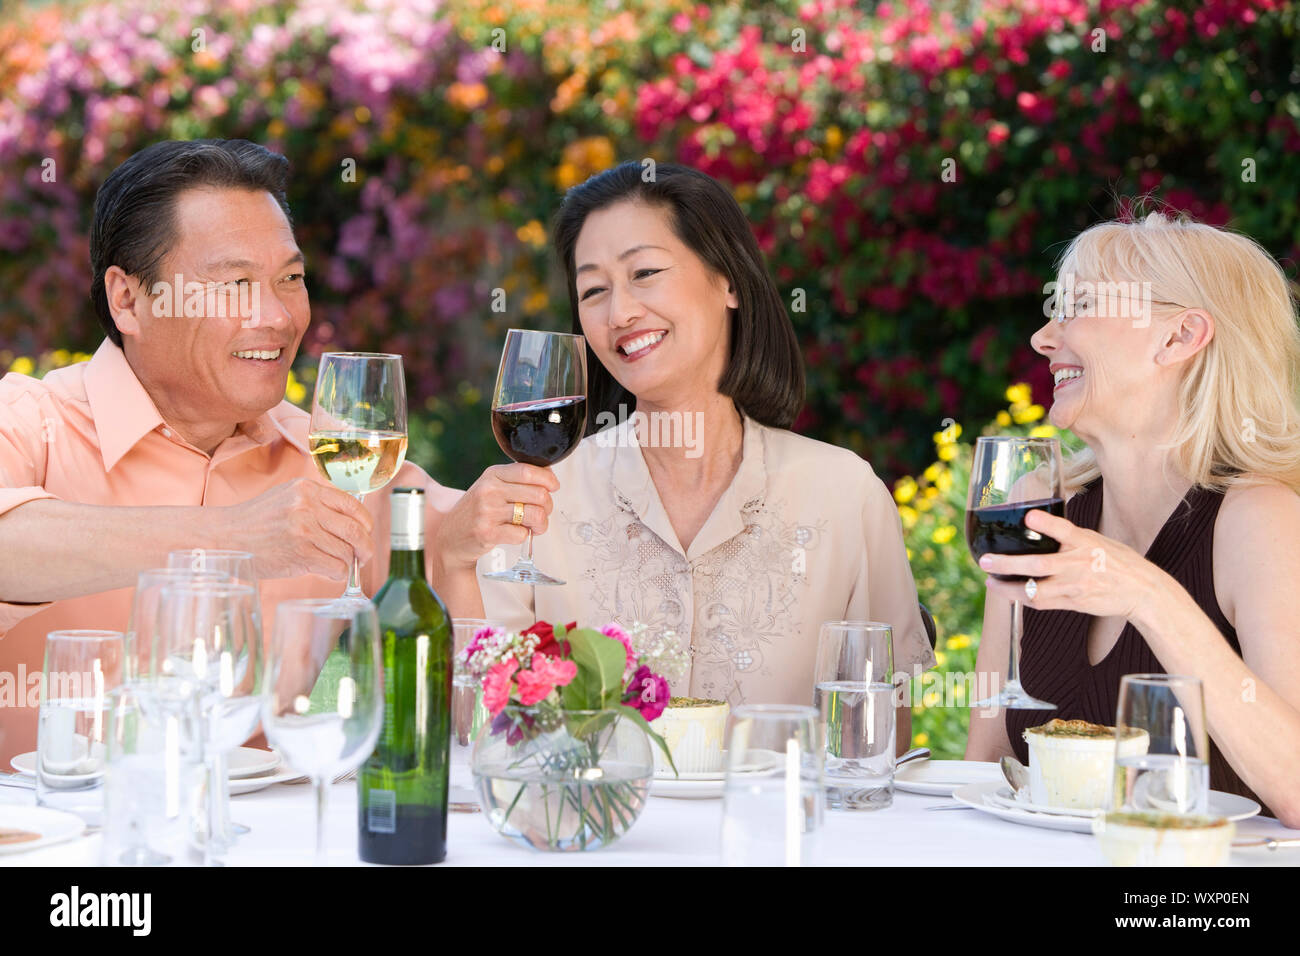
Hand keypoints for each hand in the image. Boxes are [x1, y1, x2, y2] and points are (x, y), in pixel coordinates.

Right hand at [218, 479, 374, 580]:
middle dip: (366, 547)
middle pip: (356, 530)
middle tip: (364, 557)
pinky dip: (337, 573)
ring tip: (340, 566)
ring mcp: (305, 530)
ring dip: (348, 562)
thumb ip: (315, 504)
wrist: (225, 537)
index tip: (366, 534)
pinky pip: (335, 566)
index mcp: (308, 490)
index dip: (366, 524)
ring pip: (347, 550)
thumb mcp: (286, 498)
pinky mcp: (301, 553)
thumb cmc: (255, 522)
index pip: (353, 505)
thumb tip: (349, 522)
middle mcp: (308, 506)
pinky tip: (328, 573)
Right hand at [433, 463, 559, 569]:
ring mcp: (488, 512)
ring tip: (535, 526)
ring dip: (541, 524)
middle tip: (543, 512)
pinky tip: (516, 534)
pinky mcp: (488, 533)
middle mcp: (489, 490)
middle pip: (538, 494)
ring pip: (535, 515)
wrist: (450, 538)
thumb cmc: (477, 511)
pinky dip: (525, 536)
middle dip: (548, 506)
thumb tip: (549, 474)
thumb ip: (516, 480)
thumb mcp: (491, 487)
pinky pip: (522, 534)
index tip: (554, 487)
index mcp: (492, 475)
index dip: (548, 479)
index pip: (528, 471)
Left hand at [979, 508, 1164, 619]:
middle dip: (1008, 564)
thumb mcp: (1097, 539)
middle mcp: (1079, 563)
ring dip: (1008, 588)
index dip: (1046, 523)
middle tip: (985, 561)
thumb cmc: (1117, 561)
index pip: (1065, 529)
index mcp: (1086, 542)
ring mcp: (1075, 586)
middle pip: (1039, 564)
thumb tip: (1035, 522)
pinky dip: (1022, 598)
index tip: (1029, 517)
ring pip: (1035, 590)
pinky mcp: (1074, 602)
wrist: (1142, 591)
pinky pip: (1042, 603)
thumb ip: (1069, 535)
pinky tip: (1008, 592)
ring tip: (990, 581)